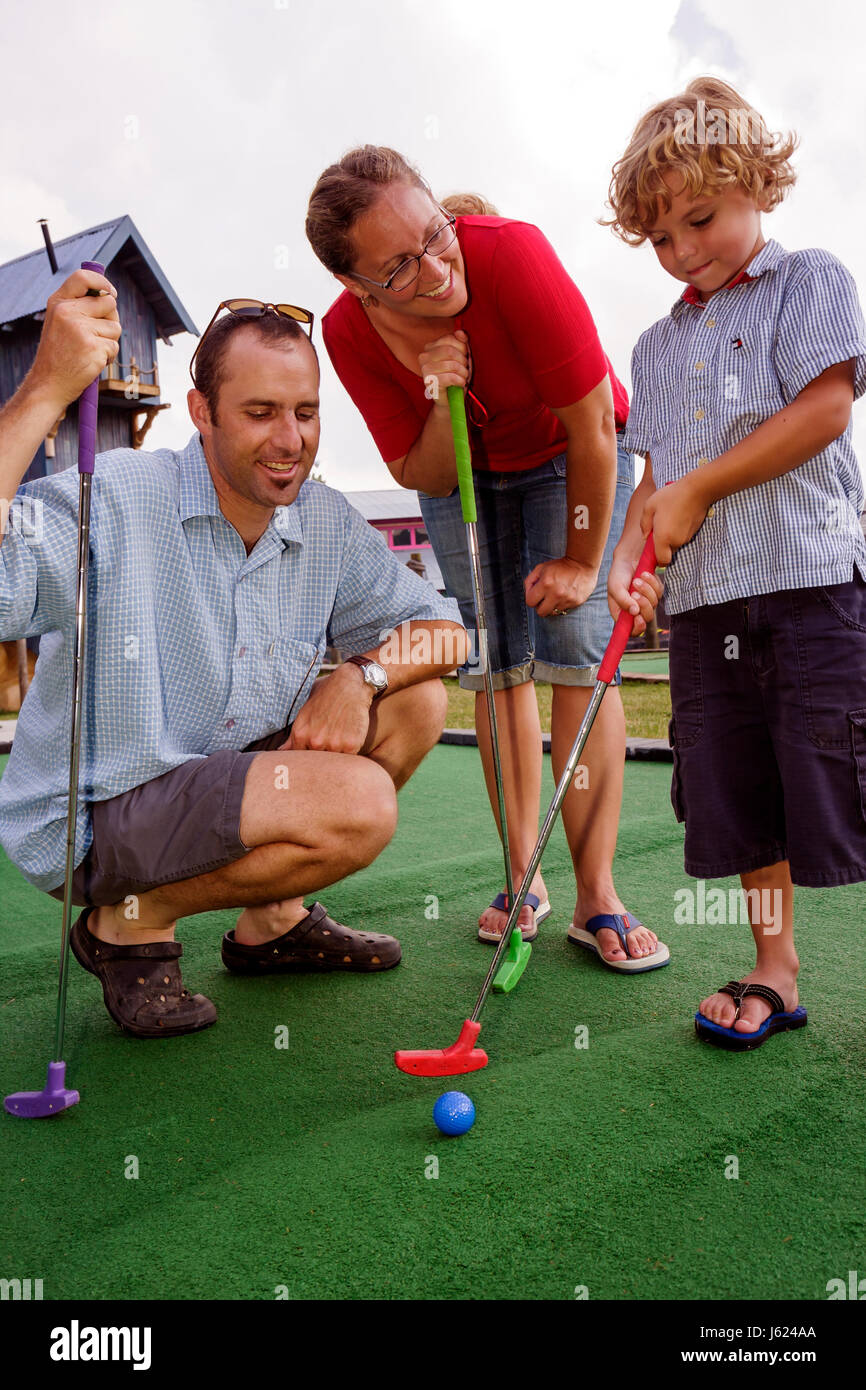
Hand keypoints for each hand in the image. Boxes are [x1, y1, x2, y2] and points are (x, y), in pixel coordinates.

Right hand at [27, 269, 120, 412]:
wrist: (49, 384)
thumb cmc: (59, 354)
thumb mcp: (60, 322)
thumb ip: (79, 306)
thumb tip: (110, 295)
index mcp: (58, 302)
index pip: (83, 278)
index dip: (102, 282)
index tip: (111, 292)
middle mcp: (68, 312)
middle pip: (109, 302)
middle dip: (110, 318)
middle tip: (96, 334)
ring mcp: (81, 330)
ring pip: (115, 326)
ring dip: (109, 340)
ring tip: (90, 350)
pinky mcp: (94, 348)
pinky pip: (115, 346)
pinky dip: (108, 356)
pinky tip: (92, 361)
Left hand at [281, 665, 373, 754]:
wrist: (351, 685)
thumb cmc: (326, 695)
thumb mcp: (305, 712)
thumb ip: (293, 735)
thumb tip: (281, 751)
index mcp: (300, 733)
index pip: (300, 759)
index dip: (307, 756)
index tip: (313, 750)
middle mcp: (315, 741)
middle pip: (316, 762)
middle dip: (321, 755)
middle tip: (329, 741)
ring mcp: (334, 744)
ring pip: (333, 762)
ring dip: (336, 756)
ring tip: (339, 738)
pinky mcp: (351, 745)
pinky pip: (348, 759)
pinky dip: (349, 752)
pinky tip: (349, 738)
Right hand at [418, 330, 470, 405]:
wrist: (451, 399)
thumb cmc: (456, 375)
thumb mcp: (462, 356)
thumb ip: (462, 342)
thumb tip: (460, 332)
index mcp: (430, 347)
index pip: (449, 339)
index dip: (462, 348)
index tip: (465, 357)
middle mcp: (424, 357)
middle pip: (450, 351)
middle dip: (463, 361)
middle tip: (465, 369)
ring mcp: (425, 370)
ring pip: (451, 364)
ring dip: (463, 372)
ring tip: (463, 377)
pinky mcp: (430, 383)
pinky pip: (450, 377)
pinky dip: (460, 380)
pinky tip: (461, 383)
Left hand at [524, 557, 598, 618]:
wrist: (582, 564)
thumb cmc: (560, 566)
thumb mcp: (541, 568)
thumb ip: (530, 581)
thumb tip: (528, 593)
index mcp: (546, 583)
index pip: (530, 602)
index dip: (531, 597)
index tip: (536, 593)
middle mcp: (556, 593)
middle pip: (541, 612)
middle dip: (540, 606)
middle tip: (544, 598)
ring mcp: (567, 599)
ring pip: (553, 613)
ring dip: (552, 606)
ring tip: (555, 595)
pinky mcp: (576, 602)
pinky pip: (564, 610)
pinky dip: (562, 604)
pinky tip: (564, 595)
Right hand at [607, 551, 664, 633]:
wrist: (629, 558)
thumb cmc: (618, 574)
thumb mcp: (615, 587)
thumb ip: (623, 601)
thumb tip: (635, 612)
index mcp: (623, 614)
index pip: (631, 630)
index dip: (637, 628)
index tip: (639, 618)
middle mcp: (636, 610)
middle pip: (646, 618)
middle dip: (643, 605)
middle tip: (635, 592)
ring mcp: (647, 601)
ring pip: (654, 604)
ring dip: (646, 590)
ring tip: (637, 578)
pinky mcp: (655, 591)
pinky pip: (659, 592)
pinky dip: (652, 582)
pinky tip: (645, 574)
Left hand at [640, 474, 708, 565]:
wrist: (696, 490)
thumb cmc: (671, 496)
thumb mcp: (649, 506)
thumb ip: (644, 524)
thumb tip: (645, 536)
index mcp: (664, 538)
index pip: (662, 561)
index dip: (657, 558)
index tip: (653, 548)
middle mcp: (677, 541)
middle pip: (668, 551)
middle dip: (663, 543)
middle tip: (659, 526)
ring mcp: (687, 537)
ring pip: (676, 542)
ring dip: (671, 535)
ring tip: (670, 516)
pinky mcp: (694, 531)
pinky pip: (683, 535)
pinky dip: (680, 529)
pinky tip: (678, 515)